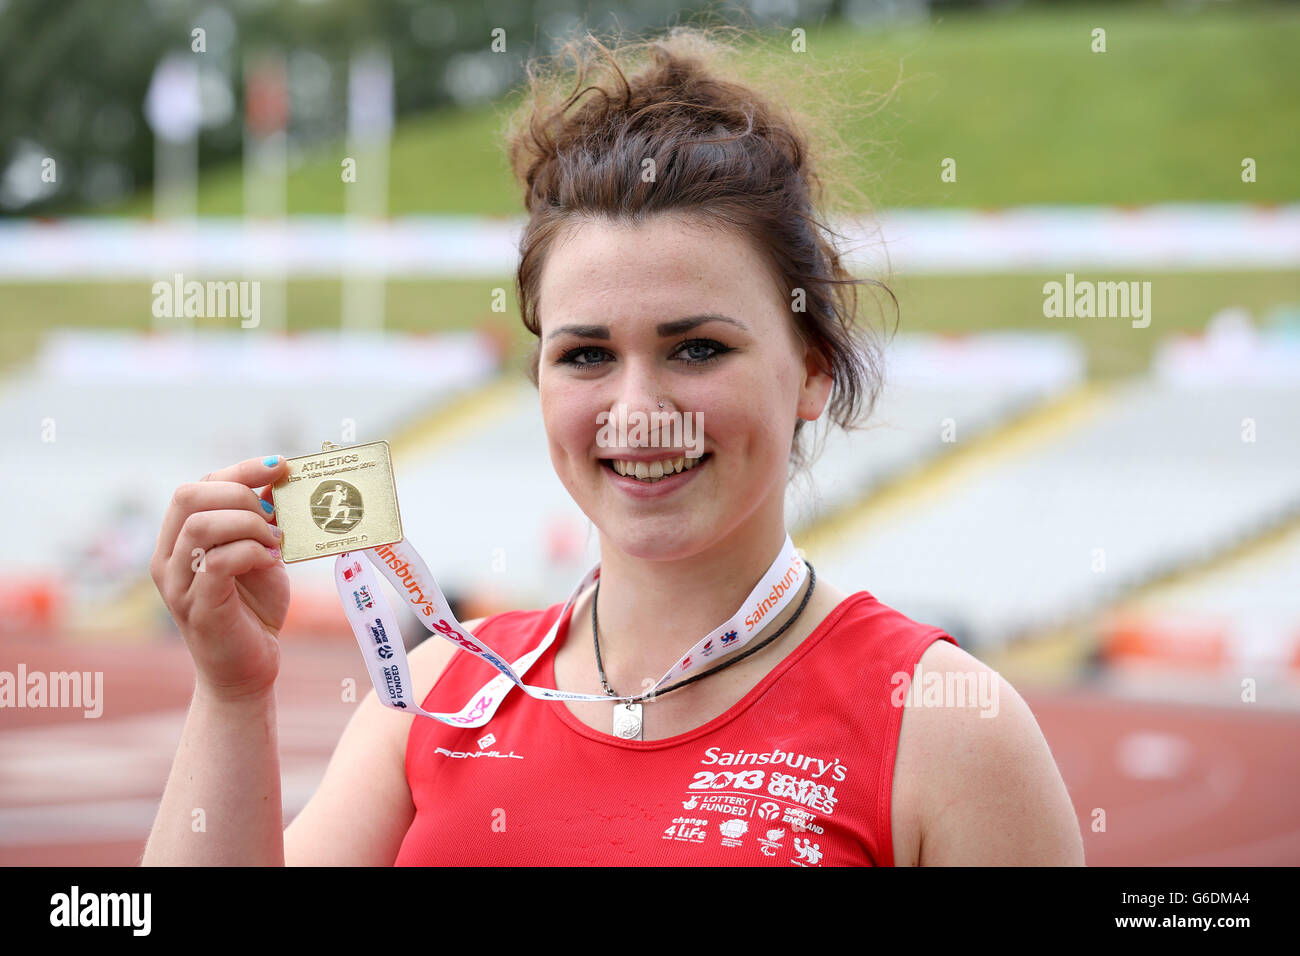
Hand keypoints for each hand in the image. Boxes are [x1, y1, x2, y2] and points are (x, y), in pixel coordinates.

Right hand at [151, 455, 290, 699]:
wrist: (248, 669)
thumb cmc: (254, 608)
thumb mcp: (260, 553)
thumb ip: (261, 519)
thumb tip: (278, 478)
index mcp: (179, 539)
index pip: (198, 485)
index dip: (240, 469)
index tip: (280, 467)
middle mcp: (168, 559)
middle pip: (188, 496)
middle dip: (240, 494)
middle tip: (274, 516)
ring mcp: (178, 584)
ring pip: (201, 526)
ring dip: (248, 525)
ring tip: (275, 542)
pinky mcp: (199, 608)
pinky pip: (218, 562)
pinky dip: (251, 552)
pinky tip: (272, 561)